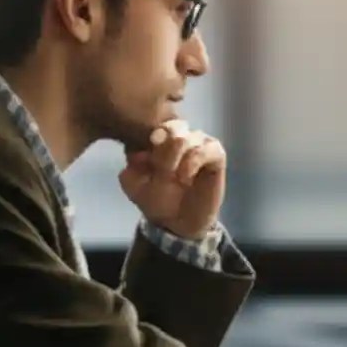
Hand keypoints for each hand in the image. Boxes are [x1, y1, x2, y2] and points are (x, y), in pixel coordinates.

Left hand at [118, 119, 226, 239]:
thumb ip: (131, 165)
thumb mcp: (134, 185)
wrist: (180, 222)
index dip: (149, 140)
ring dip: (180, 159)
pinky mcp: (216, 154)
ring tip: (176, 179)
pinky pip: (209, 147)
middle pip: (172, 126)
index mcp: (156, 139)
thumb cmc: (156, 200)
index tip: (146, 159)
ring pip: (189, 137)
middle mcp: (178, 135)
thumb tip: (140, 151)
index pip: (152, 125)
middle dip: (165, 149)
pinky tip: (186, 177)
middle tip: (162, 170)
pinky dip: (195, 161)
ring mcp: (198, 143)